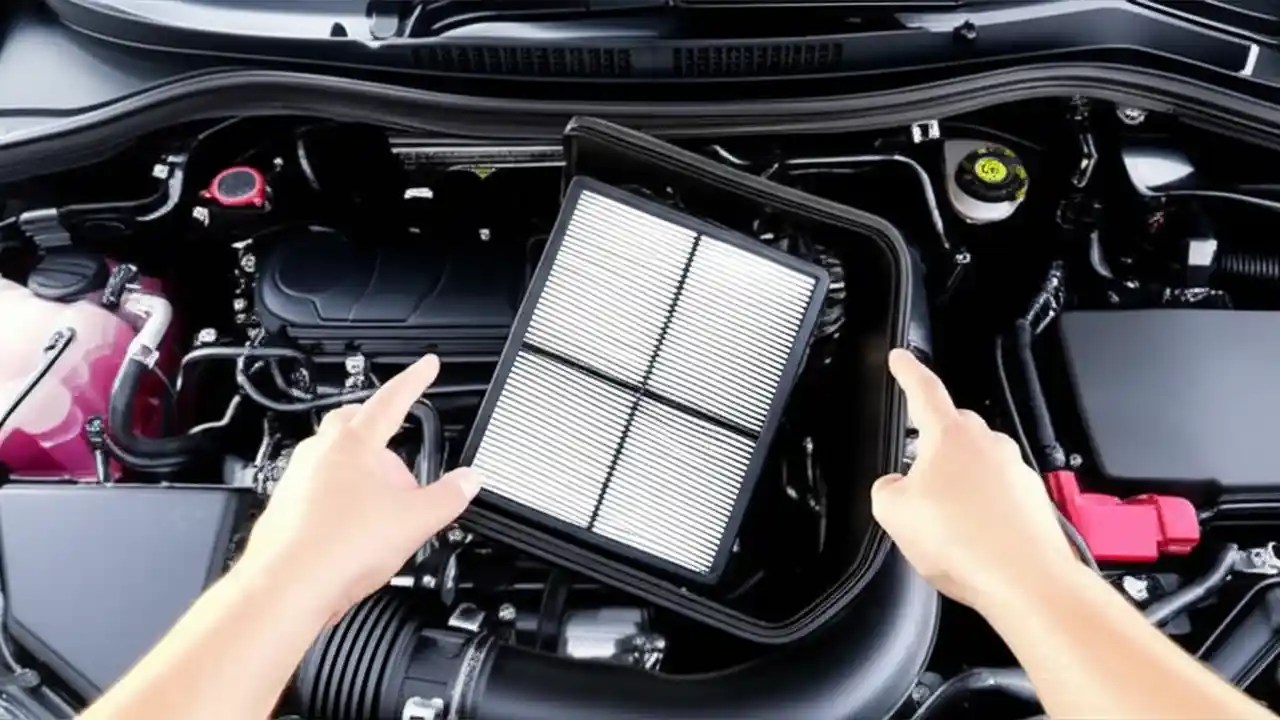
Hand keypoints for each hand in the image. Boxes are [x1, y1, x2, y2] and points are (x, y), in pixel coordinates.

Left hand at [239, 354, 480, 621]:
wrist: (287, 587)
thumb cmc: (338, 548)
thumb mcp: (415, 521)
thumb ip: (449, 496)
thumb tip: (469, 481)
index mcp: (354, 444)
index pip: (392, 400)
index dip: (415, 380)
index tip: (427, 365)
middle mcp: (321, 453)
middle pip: (356, 424)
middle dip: (382, 432)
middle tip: (405, 456)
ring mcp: (298, 478)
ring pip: (336, 458)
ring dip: (363, 472)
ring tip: (385, 505)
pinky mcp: (286, 506)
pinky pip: (319, 489)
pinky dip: (342, 500)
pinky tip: (356, 529)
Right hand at [871, 349, 1075, 610]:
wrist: (1025, 581)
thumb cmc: (964, 543)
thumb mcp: (893, 514)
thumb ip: (885, 490)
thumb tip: (895, 488)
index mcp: (950, 436)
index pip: (924, 389)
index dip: (907, 371)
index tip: (901, 358)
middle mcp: (988, 445)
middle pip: (953, 429)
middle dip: (932, 444)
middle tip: (915, 472)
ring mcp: (1015, 471)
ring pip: (977, 464)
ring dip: (958, 483)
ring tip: (943, 523)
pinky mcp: (1032, 500)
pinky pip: (998, 493)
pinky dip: (982, 508)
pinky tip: (971, 538)